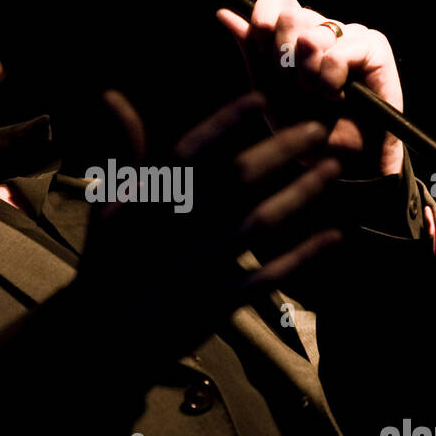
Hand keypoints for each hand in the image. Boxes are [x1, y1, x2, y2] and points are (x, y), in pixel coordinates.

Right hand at [71, 89, 343, 361]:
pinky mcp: (215, 305)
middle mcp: (172, 231)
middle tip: (319, 128)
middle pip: (234, 181)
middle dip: (280, 151)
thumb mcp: (108, 206)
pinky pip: (267, 276)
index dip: (223, 125)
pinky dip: (302, 256)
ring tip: (333, 168)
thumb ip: (124, 152)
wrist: (101, 339)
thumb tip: (113, 96)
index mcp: (144, 203)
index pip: (186, 154)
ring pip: (259, 223)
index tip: (260, 100)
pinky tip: (334, 236)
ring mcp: (196, 269)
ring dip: (300, 193)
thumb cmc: (108, 263)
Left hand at [215, 0, 404, 179]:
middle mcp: (323, 27)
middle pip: (290, 16)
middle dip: (284, 60)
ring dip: (308, 76)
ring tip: (322, 96)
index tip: (271, 60)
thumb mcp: (268, 90)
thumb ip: (250, 50)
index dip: (265, 20)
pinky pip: (337, 54)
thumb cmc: (305, 129)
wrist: (341, 162)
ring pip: (311, 36)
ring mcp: (349, 34)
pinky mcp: (373, 46)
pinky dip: (331, 81)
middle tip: (300, 88)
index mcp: (296, 32)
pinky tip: (341, 97)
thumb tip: (223, 13)